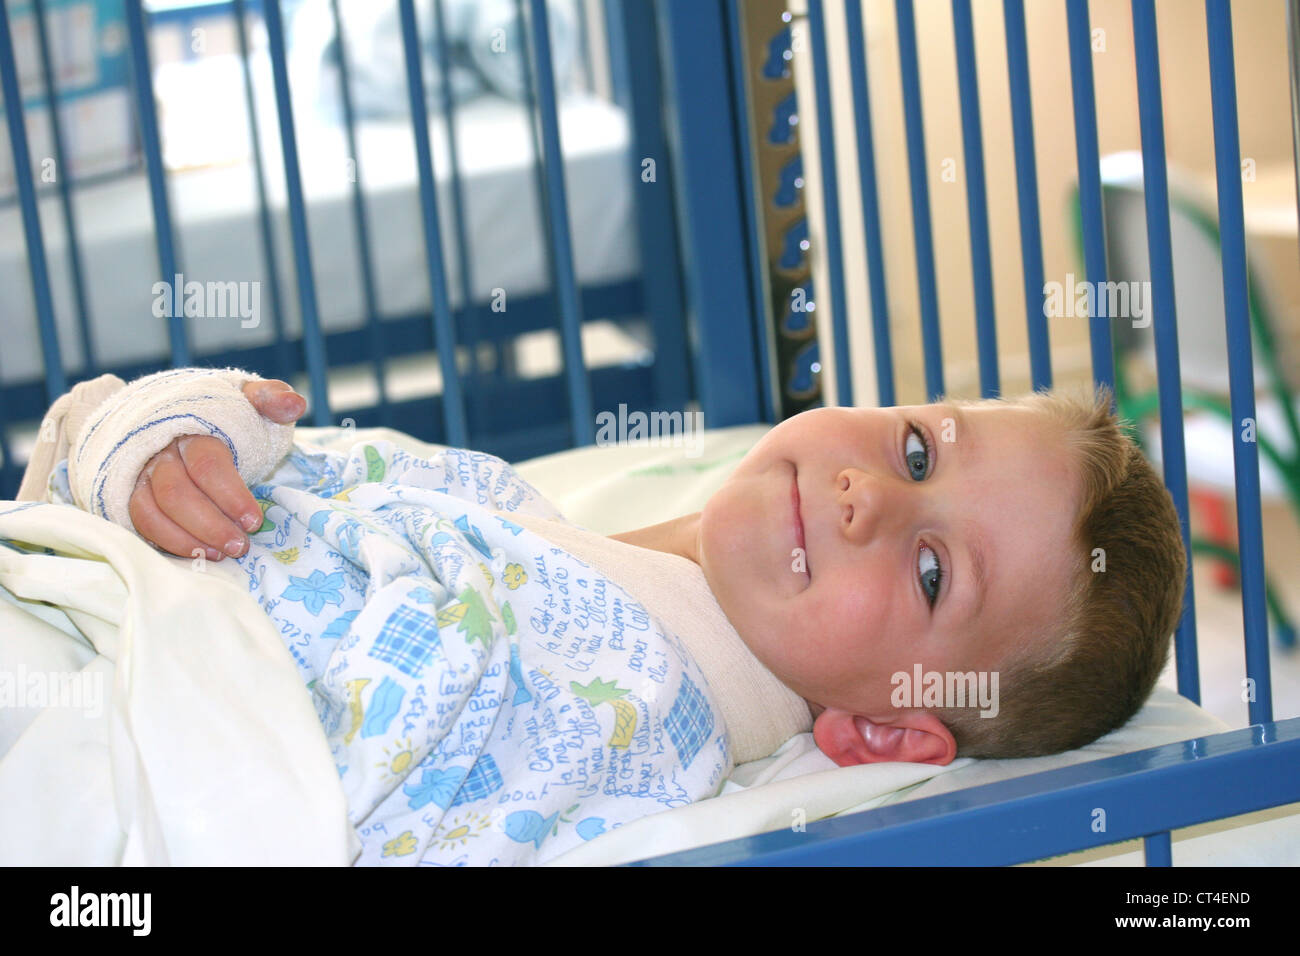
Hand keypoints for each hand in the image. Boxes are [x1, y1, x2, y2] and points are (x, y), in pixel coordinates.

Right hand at [127, 380, 306, 559]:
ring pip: (152, 511)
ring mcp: (142, 472)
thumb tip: (294, 405)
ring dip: (187, 540)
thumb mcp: (251, 400)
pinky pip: (141, 522)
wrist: (187, 415)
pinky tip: (197, 554)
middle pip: (176, 493)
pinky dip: (168, 542)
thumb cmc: (228, 413)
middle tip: (241, 546)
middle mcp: (161, 450)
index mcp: (192, 427)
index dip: (231, 496)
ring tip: (221, 555)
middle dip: (211, 525)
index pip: (207, 464)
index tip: (255, 521)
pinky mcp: (133, 493)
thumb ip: (272, 399)